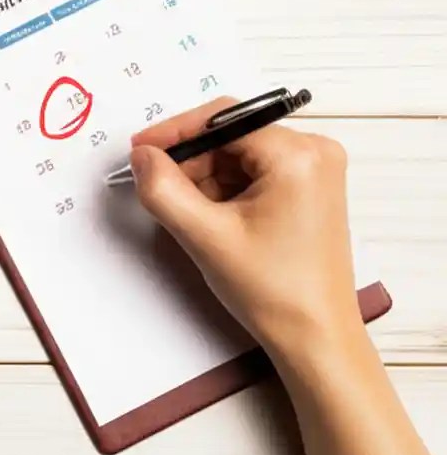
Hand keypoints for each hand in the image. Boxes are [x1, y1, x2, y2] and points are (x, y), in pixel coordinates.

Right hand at [129, 97, 363, 359]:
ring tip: (194, 217)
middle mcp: (314, 152)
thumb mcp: (205, 236)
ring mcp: (314, 170)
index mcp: (298, 155)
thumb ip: (163, 189)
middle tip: (161, 192)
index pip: (222, 119)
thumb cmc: (274, 290)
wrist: (314, 335)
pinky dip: (224, 189)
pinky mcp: (308, 188)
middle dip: (191, 162)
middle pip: (230, 135)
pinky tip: (214, 220)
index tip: (140, 151)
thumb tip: (142, 156)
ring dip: (205, 178)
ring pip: (237, 154)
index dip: (174, 132)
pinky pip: (252, 171)